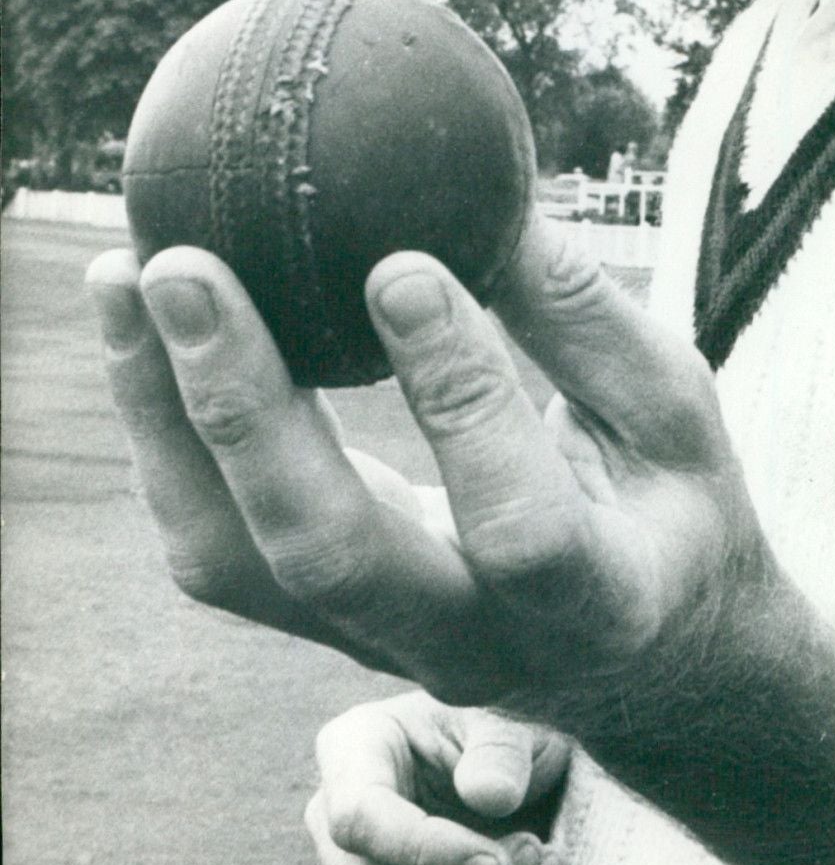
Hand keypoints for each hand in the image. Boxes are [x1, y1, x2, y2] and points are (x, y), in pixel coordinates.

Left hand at [86, 216, 773, 723]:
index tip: (400, 264)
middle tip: (182, 265)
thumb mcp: (682, 416)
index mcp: (592, 598)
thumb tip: (491, 204)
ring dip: (162, 416)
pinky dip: (160, 432)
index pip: (518, 523)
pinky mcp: (314, 617)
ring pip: (234, 559)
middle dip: (241, 406)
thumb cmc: (671, 510)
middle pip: (327, 551)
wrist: (642, 661)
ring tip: (123, 273)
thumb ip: (593, 326)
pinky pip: (211, 543)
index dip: (457, 398)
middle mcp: (469, 646)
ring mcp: (374, 644)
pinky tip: (142, 327)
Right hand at [305, 690, 568, 864]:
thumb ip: (499, 751)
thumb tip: (491, 796)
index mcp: (353, 748)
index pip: (358, 818)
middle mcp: (337, 818)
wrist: (514, 767)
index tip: (495, 861)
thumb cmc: (497, 733)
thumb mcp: (508, 721)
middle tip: (533, 854)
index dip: (422, 851)